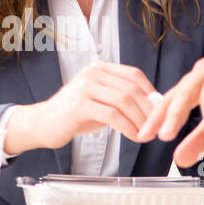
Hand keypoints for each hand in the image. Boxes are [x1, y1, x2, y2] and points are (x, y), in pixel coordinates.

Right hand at [3, 61, 156, 154]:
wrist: (42, 123)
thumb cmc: (73, 114)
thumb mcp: (100, 101)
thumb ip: (122, 99)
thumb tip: (152, 106)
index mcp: (99, 68)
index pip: (134, 75)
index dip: (151, 92)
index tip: (160, 109)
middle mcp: (93, 73)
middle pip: (131, 88)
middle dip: (149, 109)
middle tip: (158, 126)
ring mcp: (85, 87)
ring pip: (124, 101)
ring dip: (141, 120)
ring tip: (147, 134)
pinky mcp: (80, 105)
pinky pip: (113, 115)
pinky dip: (128, 127)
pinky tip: (134, 136)